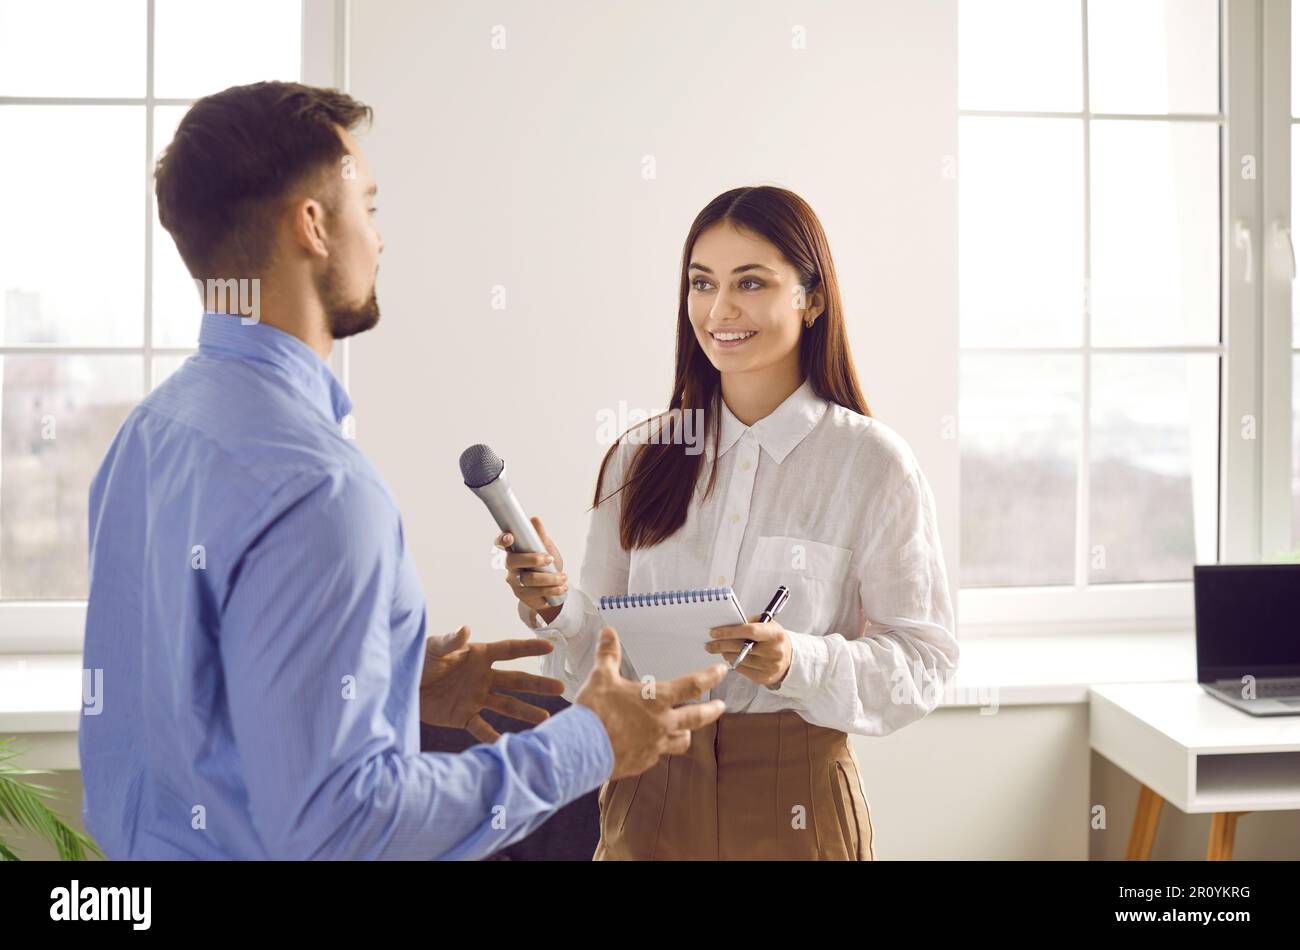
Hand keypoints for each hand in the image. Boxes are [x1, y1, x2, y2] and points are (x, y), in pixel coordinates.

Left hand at [419, 626, 565, 741]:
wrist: (401, 685)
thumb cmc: (418, 660)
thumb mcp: (433, 649)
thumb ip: (451, 642)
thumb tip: (466, 629)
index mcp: (478, 655)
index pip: (508, 651)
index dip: (529, 649)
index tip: (550, 647)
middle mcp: (483, 677)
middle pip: (516, 681)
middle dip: (538, 685)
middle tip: (561, 688)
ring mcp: (476, 698)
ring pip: (507, 705)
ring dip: (526, 712)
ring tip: (546, 719)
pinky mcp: (463, 716)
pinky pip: (482, 728)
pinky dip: (494, 737)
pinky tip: (509, 745)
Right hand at [495, 516, 566, 623]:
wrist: (553, 585)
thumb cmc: (546, 563)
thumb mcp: (546, 547)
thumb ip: (540, 536)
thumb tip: (534, 519)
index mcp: (514, 550)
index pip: (502, 543)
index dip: (502, 540)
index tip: (510, 537)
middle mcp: (510, 566)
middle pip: (512, 561)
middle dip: (532, 559)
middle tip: (550, 559)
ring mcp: (514, 581)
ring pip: (527, 579)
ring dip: (548, 578)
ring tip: (563, 577)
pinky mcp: (521, 594)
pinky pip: (535, 593)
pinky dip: (551, 590)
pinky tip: (562, 587)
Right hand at [576, 626, 728, 779]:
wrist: (582, 750)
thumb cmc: (595, 712)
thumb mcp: (601, 678)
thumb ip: (608, 655)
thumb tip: (608, 632)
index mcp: (656, 700)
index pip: (692, 685)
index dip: (710, 676)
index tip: (722, 671)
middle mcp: (662, 724)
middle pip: (697, 717)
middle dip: (712, 710)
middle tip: (721, 706)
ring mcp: (655, 746)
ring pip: (681, 740)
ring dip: (686, 732)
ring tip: (686, 730)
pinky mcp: (643, 762)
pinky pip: (657, 754)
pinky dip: (657, 747)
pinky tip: (649, 744)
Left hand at [705, 614, 792, 686]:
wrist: (788, 658)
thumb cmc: (773, 638)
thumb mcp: (766, 624)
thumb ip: (748, 623)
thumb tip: (725, 625)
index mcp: (775, 634)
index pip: (750, 631)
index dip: (730, 631)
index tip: (714, 632)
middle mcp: (774, 651)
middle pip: (741, 647)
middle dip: (721, 645)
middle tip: (709, 643)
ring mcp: (770, 667)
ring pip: (739, 660)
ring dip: (726, 654)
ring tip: (721, 649)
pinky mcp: (764, 678)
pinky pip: (742, 670)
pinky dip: (734, 663)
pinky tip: (731, 657)